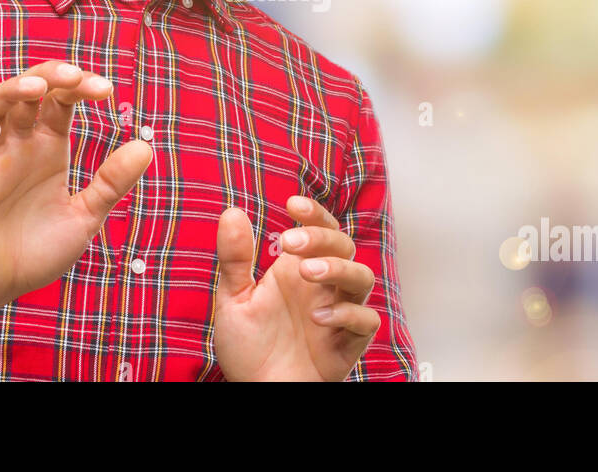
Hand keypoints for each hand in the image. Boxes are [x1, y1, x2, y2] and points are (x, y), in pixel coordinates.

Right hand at [0, 60, 152, 315]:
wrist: (0, 286)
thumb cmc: (38, 247)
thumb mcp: (85, 215)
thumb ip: (111, 182)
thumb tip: (146, 146)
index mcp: (47, 145)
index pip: (61, 99)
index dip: (80, 86)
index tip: (106, 91)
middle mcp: (18, 145)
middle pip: (27, 92)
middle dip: (49, 76)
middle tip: (75, 76)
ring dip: (10, 92)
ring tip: (36, 87)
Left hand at [212, 195, 380, 380]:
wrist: (257, 392)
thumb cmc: (249, 348)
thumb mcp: (233, 300)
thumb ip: (234, 259)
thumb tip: (231, 212)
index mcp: (298, 270)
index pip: (320, 229)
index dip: (314, 213)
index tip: (292, 204)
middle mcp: (323, 287)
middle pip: (344, 245)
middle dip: (321, 237)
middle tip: (289, 242)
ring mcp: (339, 314)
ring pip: (363, 277)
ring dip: (339, 268)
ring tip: (308, 272)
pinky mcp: (349, 344)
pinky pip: (365, 321)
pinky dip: (347, 314)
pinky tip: (317, 319)